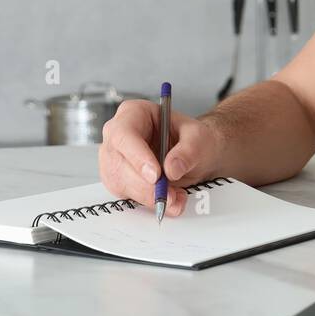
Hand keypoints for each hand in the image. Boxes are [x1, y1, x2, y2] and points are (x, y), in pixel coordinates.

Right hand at [98, 100, 225, 217]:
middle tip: (169, 195)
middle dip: (145, 184)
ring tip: (175, 196)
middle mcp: (118, 136)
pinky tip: (168, 199)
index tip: (155, 175)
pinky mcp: (120, 180)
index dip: (137, 156)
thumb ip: (188, 150)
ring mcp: (115, 160)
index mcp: (133, 113)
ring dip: (148, 196)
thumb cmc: (193, 139)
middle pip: (118, 163)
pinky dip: (149, 202)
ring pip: (120, 183)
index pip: (124, 134)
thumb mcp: (199, 137)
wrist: (197, 155)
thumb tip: (171, 169)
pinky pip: (127, 196)